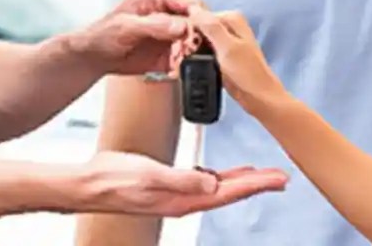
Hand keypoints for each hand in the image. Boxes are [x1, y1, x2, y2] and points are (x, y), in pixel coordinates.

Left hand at [72, 0, 203, 75]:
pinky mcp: (173, 51)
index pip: (191, 3)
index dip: (199, 18)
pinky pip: (189, 58)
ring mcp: (174, 32)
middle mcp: (171, 11)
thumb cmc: (104, 34)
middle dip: (200, 38)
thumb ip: (154, 24)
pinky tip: (179, 69)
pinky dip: (188, 64)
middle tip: (193, 52)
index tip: (199, 34)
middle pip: (199, 22)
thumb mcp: (126, 26)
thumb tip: (181, 25)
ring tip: (184, 61)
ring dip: (195, 53)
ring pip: (198, 41)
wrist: (94, 56)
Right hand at [75, 151, 287, 217]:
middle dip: (257, 183)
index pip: (229, 192)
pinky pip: (203, 182)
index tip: (279, 179)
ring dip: (241, 181)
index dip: (256, 184)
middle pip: (230, 191)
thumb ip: (181, 179)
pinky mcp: (169, 186)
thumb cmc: (116, 179)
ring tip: (261, 175)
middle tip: (281, 177)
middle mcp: (184, 199)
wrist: (90, 184)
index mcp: (184, 199)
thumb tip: (212, 182)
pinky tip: (224, 174)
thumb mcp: (150, 175)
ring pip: (219, 188)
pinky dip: (220, 177)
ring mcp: (177, 194)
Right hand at [187, 7, 288, 117]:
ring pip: (198, 38)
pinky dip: (195, 56)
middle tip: (179, 52)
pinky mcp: (221, 54)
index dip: (187, 26)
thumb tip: (193, 8)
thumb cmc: (246, 73)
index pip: (198, 14)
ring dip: (189, 48)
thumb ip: (211, 26)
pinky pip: (202, 50)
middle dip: (187, 37)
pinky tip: (188, 64)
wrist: (258, 97)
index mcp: (231, 18)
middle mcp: (228, 25)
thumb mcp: (227, 47)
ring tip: (182, 59)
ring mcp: (225, 40)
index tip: (178, 40)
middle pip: (198, 25)